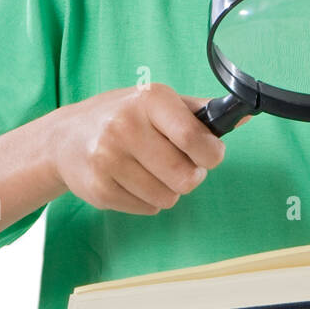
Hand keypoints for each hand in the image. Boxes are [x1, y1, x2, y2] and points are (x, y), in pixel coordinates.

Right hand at [46, 83, 250, 213]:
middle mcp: (125, 126)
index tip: (210, 155)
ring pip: (168, 197)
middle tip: (178, 164)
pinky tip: (130, 180)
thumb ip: (200, 112)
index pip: (194, 137)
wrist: (64, 138)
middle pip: (185, 176)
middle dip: (190, 176)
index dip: (211, 154)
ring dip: (167, 189)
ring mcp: (108, 159)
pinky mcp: (98, 189)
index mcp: (149, 99)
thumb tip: (245, 115)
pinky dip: (147, 200)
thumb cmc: (122, 116)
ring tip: (149, 170)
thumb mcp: (159, 102)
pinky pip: (147, 208)